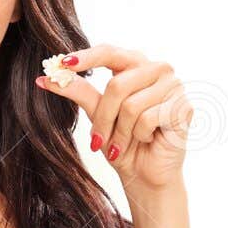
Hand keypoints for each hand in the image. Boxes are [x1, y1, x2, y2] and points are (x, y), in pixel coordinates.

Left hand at [37, 43, 193, 194]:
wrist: (144, 175)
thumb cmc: (123, 142)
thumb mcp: (95, 114)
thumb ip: (77, 91)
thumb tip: (44, 77)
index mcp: (136, 64)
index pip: (110, 52)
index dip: (86, 58)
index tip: (62, 64)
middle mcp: (158, 69)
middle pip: (117, 85)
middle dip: (103, 118)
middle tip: (97, 140)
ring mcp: (174, 86)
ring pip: (131, 106)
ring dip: (121, 132)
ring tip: (124, 144)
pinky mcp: (183, 107)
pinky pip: (148, 119)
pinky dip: (140, 136)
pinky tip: (147, 141)